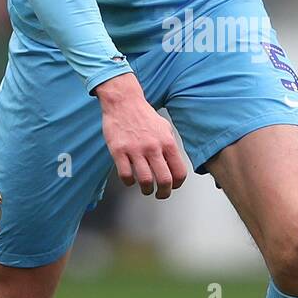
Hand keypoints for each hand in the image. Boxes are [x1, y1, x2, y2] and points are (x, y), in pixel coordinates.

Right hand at [94, 74, 187, 198]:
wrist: (124, 102)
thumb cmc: (144, 115)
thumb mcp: (165, 128)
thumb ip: (170, 146)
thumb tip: (175, 164)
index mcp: (167, 142)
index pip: (179, 171)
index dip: (177, 184)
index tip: (173, 186)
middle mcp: (153, 147)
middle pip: (164, 180)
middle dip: (164, 193)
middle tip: (161, 194)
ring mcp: (135, 150)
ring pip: (145, 181)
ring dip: (146, 190)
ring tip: (146, 189)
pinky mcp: (119, 151)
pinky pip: (125, 175)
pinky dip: (129, 182)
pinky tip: (130, 179)